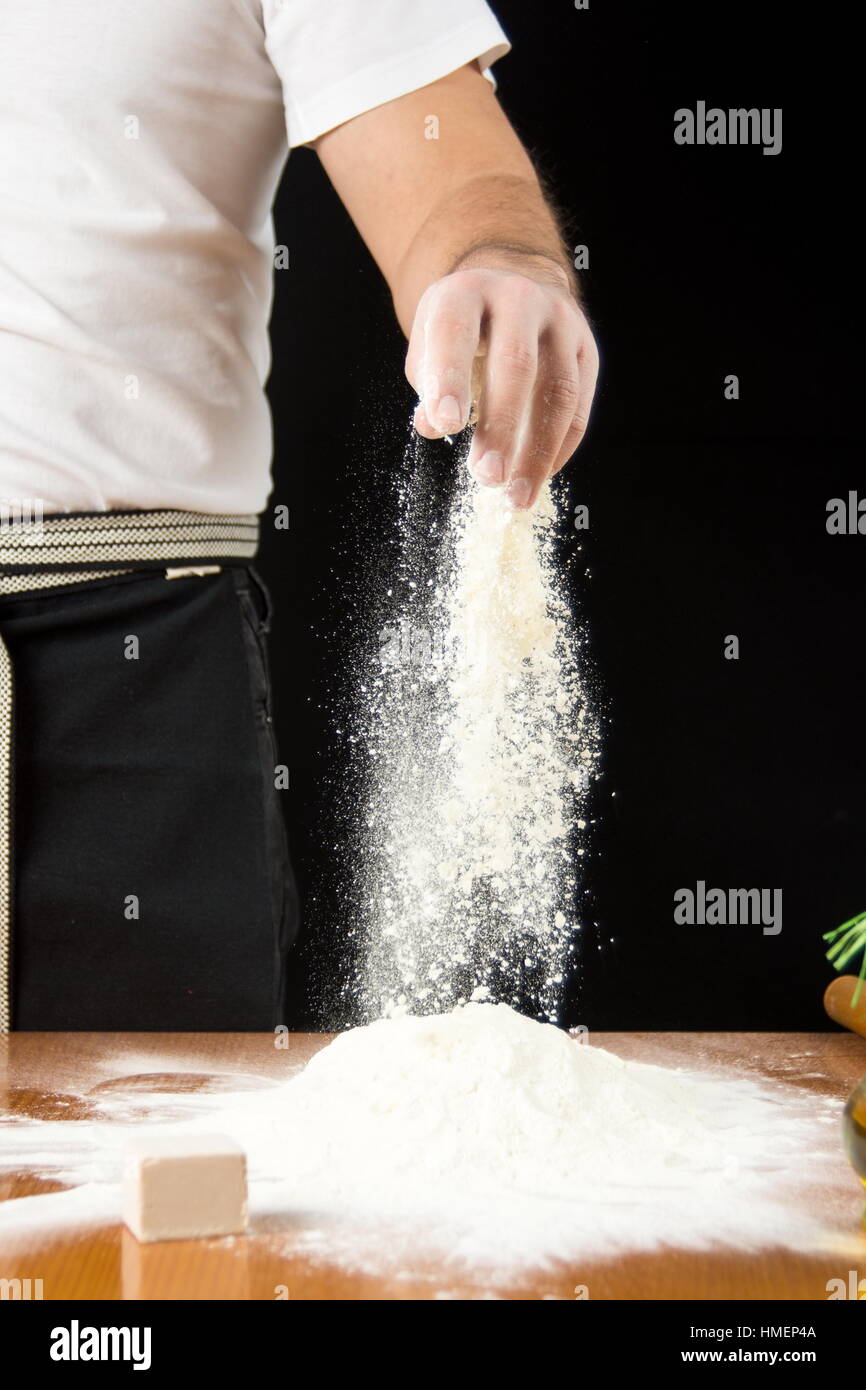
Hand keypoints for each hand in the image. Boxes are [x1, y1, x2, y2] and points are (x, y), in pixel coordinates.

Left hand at [406, 261, 598, 509]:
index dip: (450, 379)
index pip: (456, 333)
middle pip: (516, 364)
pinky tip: (540, 475)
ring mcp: (560, 321)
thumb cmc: (463, 325)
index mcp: (467, 292)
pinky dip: (561, 446)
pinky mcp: (587, 347)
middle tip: (487, 477)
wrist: (515, 281)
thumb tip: (431, 425)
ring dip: (538, 450)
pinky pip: (580, 404)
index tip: (445, 425)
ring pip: (558, 389)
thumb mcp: (431, 340)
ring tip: (517, 495)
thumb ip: (428, 381)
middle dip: (502, 426)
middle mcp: (518, 299)